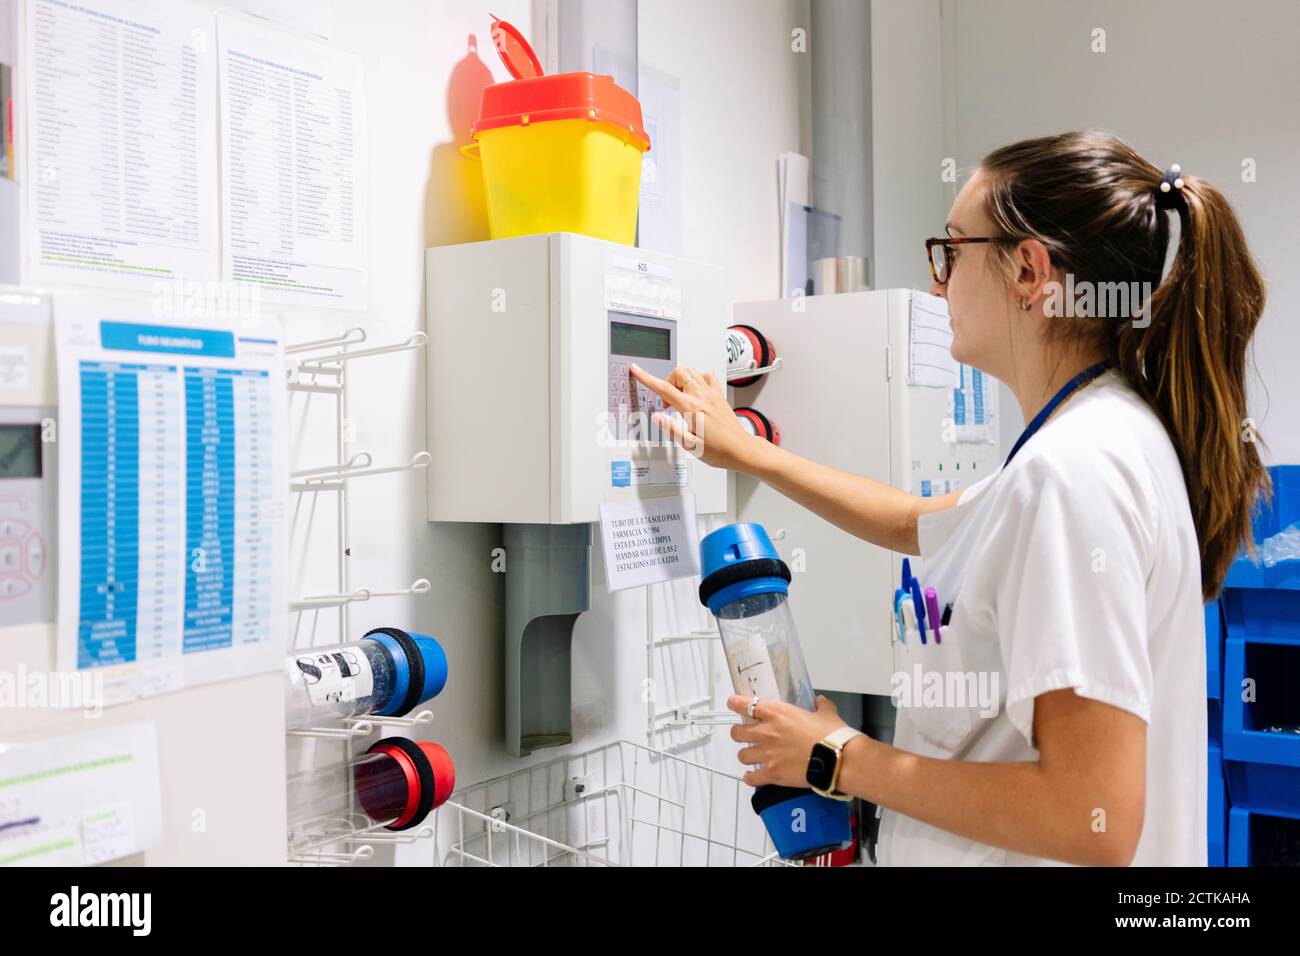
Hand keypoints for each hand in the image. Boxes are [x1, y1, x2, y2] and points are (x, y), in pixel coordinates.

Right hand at [628, 363, 766, 473]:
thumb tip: (657, 417)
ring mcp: (712, 394)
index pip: (664, 388)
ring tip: (679, 397)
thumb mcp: (690, 445)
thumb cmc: (719, 450)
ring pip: (691, 371)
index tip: (636, 370)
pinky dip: (697, 378)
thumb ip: (671, 429)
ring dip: (680, 379)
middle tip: (666, 401)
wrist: (741, 449)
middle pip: (678, 373)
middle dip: (667, 381)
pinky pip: (707, 376)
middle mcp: (702, 397)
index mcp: (691, 408)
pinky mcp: (719, 395)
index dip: (647, 378)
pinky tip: (695, 391)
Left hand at [727, 694, 847, 788]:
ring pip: (741, 755)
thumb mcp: (826, 714)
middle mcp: (766, 732)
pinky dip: (750, 778)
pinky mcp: (771, 773)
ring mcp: (767, 754)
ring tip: (753, 757)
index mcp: (776, 713)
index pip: (744, 704)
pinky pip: (751, 778)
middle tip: (745, 736)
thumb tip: (821, 702)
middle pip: (736, 732)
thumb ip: (821, 706)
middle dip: (739, 734)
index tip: (732, 703)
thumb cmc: (831, 735)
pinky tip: (753, 777)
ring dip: (746, 756)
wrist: (837, 759)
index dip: (734, 703)